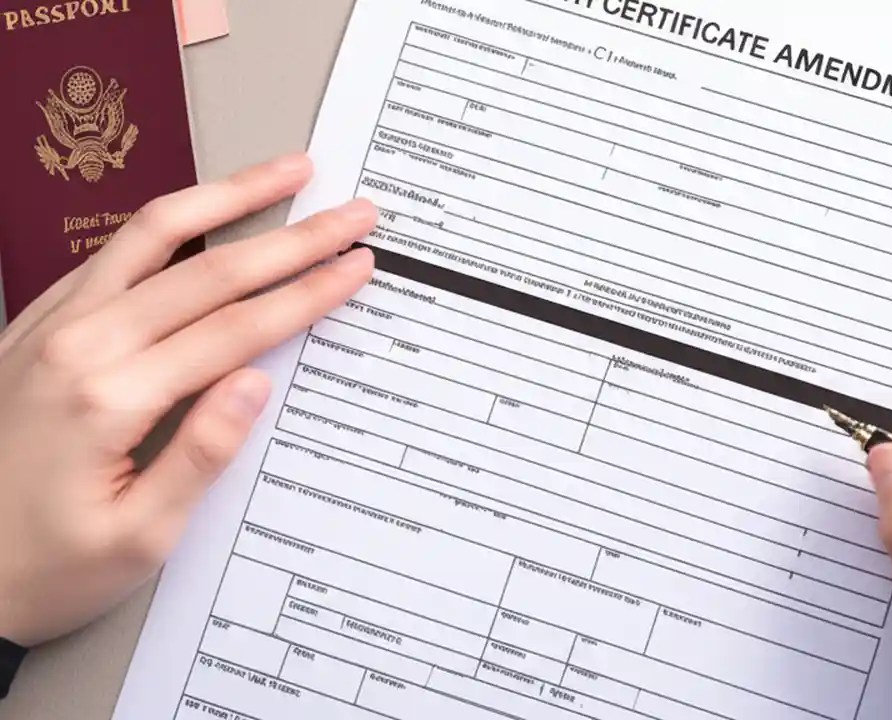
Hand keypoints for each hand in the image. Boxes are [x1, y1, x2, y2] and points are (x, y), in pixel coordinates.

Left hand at [0, 154, 375, 647]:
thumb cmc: (42, 567)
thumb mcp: (136, 539)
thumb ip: (199, 455)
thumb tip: (256, 382)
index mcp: (111, 396)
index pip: (235, 329)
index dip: (306, 292)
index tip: (356, 263)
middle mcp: (79, 344)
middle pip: (208, 270)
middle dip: (291, 237)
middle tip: (352, 210)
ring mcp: (51, 326)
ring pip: (152, 237)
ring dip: (226, 198)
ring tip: (284, 171)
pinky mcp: (35, 326)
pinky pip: (108, 253)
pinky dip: (166, 224)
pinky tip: (199, 212)